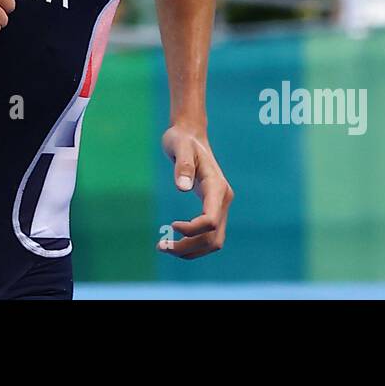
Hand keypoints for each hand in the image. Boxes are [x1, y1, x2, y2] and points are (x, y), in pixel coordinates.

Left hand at [158, 123, 233, 258]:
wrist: (189, 135)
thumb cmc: (182, 139)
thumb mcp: (180, 146)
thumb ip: (182, 165)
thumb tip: (182, 188)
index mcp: (217, 187)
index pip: (211, 220)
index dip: (192, 230)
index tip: (171, 225)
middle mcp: (223, 199)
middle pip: (213, 237)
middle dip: (189, 247)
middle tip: (161, 246)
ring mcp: (220, 205)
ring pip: (213, 241)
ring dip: (190, 250)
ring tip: (164, 247)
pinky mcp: (213, 208)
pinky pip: (208, 235)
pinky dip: (193, 244)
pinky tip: (173, 241)